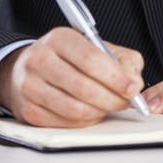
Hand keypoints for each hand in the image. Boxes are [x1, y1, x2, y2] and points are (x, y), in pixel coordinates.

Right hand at [0, 27, 144, 127]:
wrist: (30, 66)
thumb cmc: (69, 57)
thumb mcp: (96, 46)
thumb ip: (122, 60)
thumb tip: (134, 82)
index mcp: (59, 38)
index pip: (90, 59)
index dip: (115, 77)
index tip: (132, 88)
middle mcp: (40, 59)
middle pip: (83, 87)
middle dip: (111, 99)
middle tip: (125, 102)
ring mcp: (30, 86)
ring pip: (74, 109)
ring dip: (99, 112)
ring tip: (109, 106)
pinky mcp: (28, 111)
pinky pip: (64, 123)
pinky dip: (84, 122)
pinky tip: (91, 112)